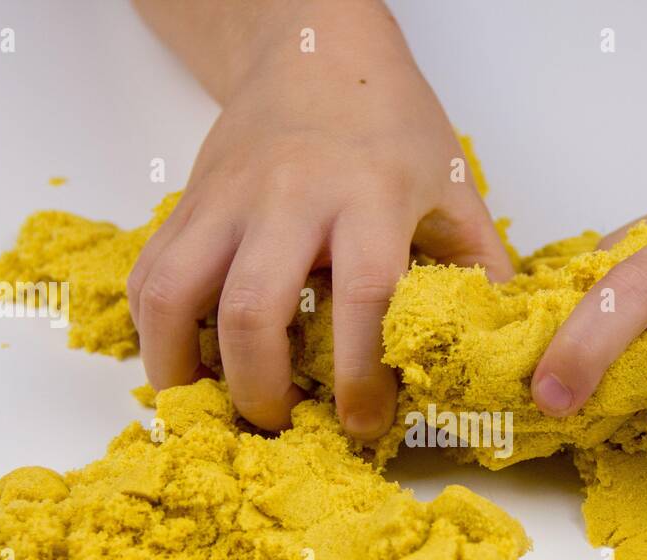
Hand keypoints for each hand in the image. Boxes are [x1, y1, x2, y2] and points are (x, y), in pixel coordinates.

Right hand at [128, 0, 510, 438]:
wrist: (313, 48)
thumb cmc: (390, 123)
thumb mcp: (452, 184)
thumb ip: (477, 264)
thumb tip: (498, 346)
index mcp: (368, 195)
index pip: (363, 295)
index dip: (361, 373)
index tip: (364, 424)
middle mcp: (288, 197)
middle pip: (253, 309)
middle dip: (262, 389)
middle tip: (283, 424)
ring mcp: (226, 198)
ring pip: (175, 293)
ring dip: (182, 369)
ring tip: (211, 408)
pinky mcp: (186, 201)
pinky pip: (149, 274)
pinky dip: (153, 331)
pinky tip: (184, 363)